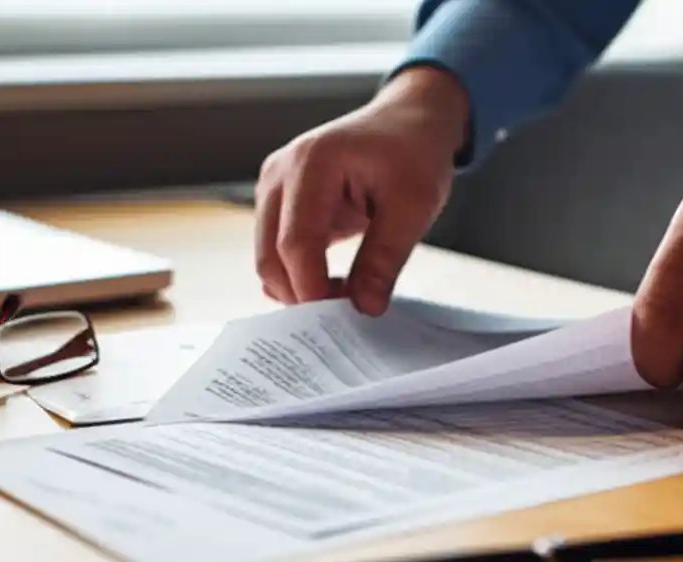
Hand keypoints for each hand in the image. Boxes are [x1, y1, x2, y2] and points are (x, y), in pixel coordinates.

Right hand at [254, 66, 468, 314]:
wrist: (408, 121)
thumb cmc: (413, 152)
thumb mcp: (414, 205)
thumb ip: (385, 257)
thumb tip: (365, 307)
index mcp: (312, 163)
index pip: (296, 242)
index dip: (313, 289)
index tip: (343, 321)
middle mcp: (280, 172)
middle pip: (271, 255)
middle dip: (303, 294)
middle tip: (346, 318)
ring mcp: (273, 186)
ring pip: (268, 257)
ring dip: (299, 287)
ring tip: (347, 297)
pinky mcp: (279, 200)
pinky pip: (276, 249)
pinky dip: (298, 275)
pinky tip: (333, 284)